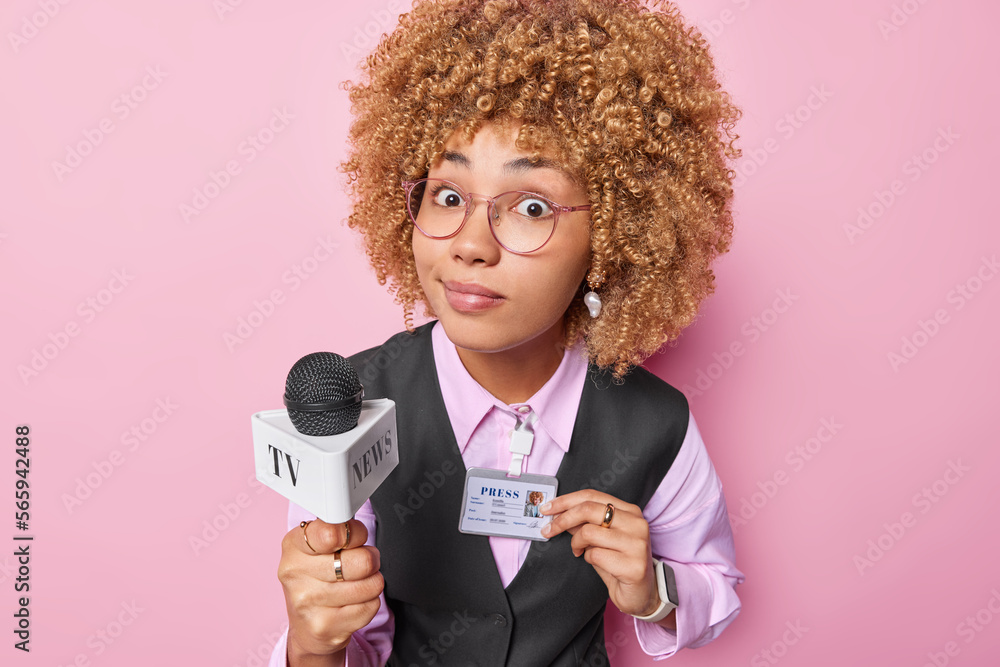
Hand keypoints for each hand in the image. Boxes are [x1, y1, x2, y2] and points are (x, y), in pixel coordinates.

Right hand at [277, 518, 383, 665]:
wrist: (306, 624)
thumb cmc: (316, 577)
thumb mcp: (317, 546)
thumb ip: (336, 530)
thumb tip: (355, 526)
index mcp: (293, 546)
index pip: (332, 532)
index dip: (354, 533)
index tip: (354, 538)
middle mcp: (295, 575)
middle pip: (362, 561)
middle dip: (371, 559)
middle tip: (362, 562)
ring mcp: (308, 603)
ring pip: (370, 585)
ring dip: (372, 582)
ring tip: (356, 582)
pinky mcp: (324, 627)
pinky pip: (370, 606)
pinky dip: (369, 602)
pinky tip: (353, 602)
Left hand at [541, 490, 659, 618]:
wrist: (642, 594)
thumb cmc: (619, 563)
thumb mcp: (600, 537)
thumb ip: (584, 523)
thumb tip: (558, 512)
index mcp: (630, 511)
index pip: (592, 496)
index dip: (565, 500)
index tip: (546, 508)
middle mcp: (637, 523)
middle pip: (588, 509)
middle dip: (562, 519)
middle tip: (548, 530)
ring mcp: (637, 544)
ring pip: (588, 532)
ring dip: (576, 543)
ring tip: (579, 551)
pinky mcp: (633, 566)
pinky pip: (595, 555)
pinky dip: (587, 558)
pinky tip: (595, 562)